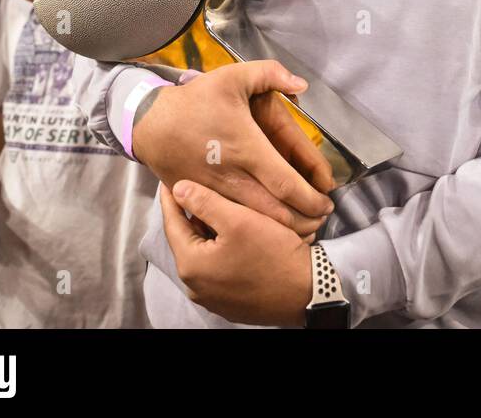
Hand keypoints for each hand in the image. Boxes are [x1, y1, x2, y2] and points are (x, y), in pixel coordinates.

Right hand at [133, 60, 335, 239]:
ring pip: (254, 221)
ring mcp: (215, 191)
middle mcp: (233, 175)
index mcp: (247, 147)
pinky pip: (231, 220)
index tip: (326, 202)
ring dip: (282, 229)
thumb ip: (271, 74)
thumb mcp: (232, 76)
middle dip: (303, 220)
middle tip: (321, 220)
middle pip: (275, 211)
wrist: (150, 122)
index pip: (285, 183)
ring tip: (304, 228)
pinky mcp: (200, 199)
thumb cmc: (195, 100)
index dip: (310, 198)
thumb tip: (302, 84)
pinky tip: (270, 230)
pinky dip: (254, 228)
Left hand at [160, 180, 311, 325]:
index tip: (170, 178)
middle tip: (203, 189)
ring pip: (206, 254)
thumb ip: (205, 201)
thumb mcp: (239, 219)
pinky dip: (224, 251)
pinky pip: (220, 270)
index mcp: (191, 265)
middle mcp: (195, 286)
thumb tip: (178, 188)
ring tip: (225, 210)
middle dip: (196, 215)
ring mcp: (213, 298)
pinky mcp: (231, 302)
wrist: (309, 291)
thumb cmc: (274, 254)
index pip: (172, 224)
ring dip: (212, 233)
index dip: (172, 198)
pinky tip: (241, 238)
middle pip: (190, 240)